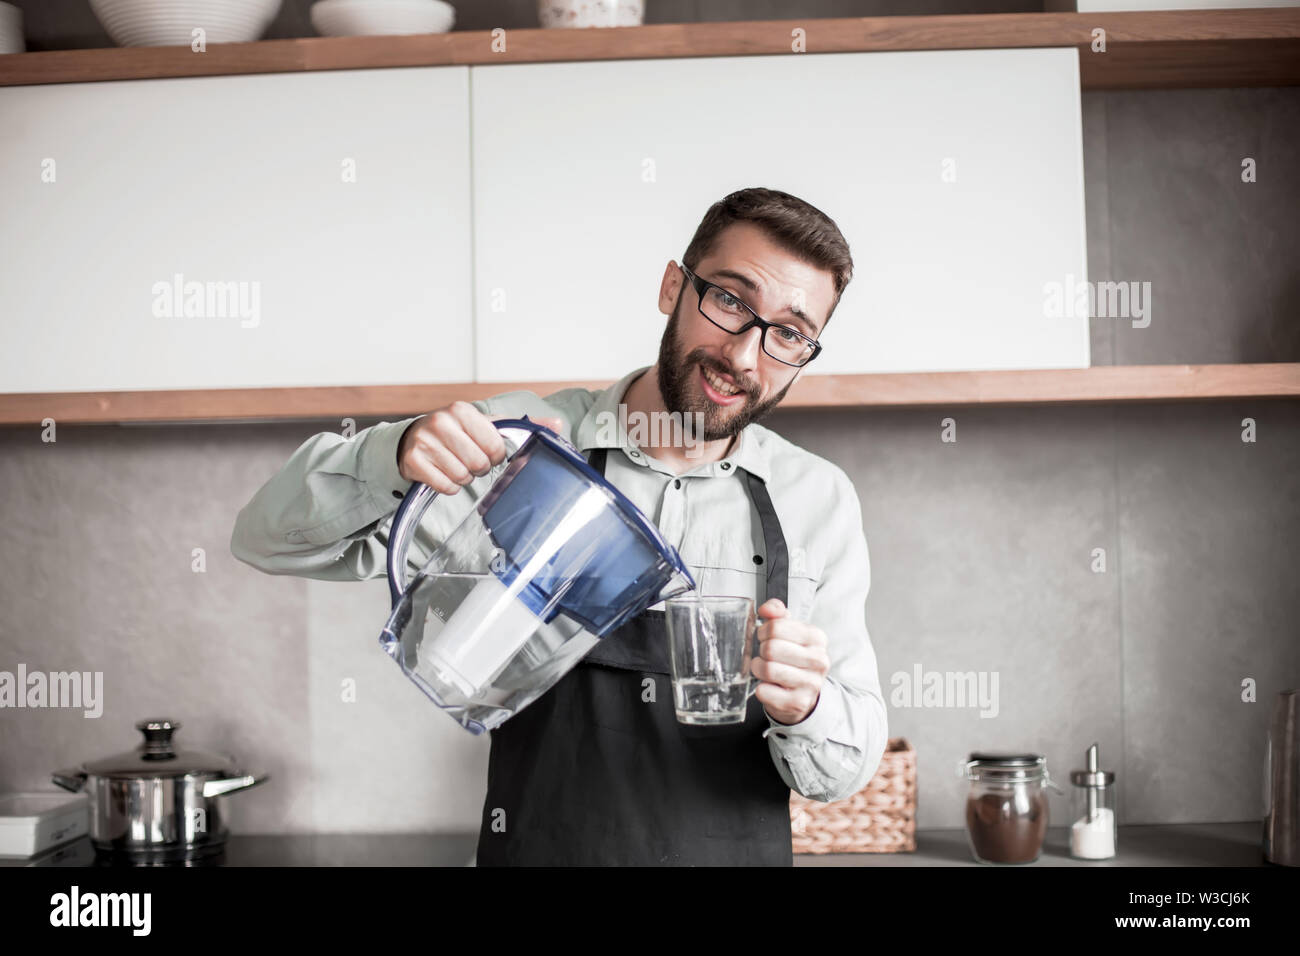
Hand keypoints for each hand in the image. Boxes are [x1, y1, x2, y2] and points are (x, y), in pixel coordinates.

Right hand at [397, 401, 563, 494]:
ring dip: (463, 477)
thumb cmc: (457, 433)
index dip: (494, 455)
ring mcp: (424, 441)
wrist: (412, 439)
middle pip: (479, 463)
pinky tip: (443, 472)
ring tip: (455, 464)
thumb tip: (558, 424)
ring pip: (462, 476)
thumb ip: (523, 425)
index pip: (495, 446)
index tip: (486, 451)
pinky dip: (448, 486)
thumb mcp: (487, 424)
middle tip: (469, 460)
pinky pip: (445, 486)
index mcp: (463, 411)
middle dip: (478, 467)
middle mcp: (441, 422)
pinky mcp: (413, 461)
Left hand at [750, 598, 828, 725]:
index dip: (763, 632)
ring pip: (767, 669)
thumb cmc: (793, 659)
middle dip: (761, 650)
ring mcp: (810, 684)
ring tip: (763, 669)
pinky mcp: (798, 703)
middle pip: (771, 648)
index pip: (776, 627)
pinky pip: (764, 691)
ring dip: (758, 668)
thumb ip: (777, 614)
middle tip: (764, 655)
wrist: (804, 693)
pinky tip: (769, 686)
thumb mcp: (789, 632)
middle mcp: (819, 660)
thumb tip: (767, 609)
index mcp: (817, 638)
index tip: (765, 637)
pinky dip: (760, 688)